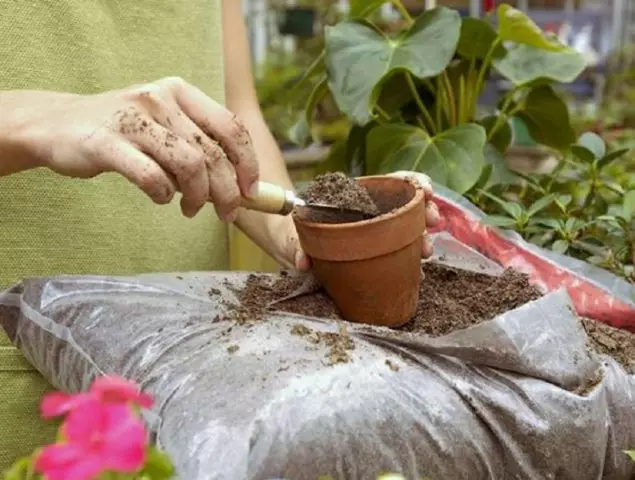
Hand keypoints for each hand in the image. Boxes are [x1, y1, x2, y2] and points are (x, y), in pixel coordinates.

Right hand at [10, 77, 258, 219]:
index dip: (248, 163)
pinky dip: (163, 194)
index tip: (251, 191)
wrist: (58, 125)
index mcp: (181, 92)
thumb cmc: (123, 133)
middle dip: (227, 192)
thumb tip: (239, 186)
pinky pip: (152, 177)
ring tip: (191, 209)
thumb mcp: (165, 126)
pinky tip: (160, 198)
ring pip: (189, 166)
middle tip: (225, 213)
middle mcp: (160, 99)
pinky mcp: (107, 142)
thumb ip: (198, 146)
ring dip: (198, 196)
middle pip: (213, 154)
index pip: (231, 127)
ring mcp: (133, 119)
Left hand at [275, 171, 440, 271]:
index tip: (426, 189)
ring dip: (422, 235)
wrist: (289, 247)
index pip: (389, 182)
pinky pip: (398, 250)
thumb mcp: (290, 236)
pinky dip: (411, 255)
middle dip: (424, 210)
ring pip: (405, 229)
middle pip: (404, 205)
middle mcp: (368, 212)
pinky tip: (419, 266)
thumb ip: (295, 246)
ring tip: (427, 250)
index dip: (411, 181)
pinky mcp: (374, 253)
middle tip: (433, 221)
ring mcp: (373, 232)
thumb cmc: (291, 232)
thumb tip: (302, 262)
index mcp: (353, 197)